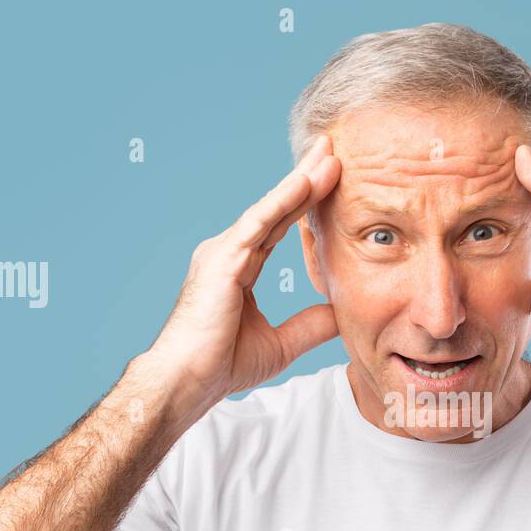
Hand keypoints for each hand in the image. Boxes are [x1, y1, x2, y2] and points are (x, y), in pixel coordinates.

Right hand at [146, 135, 341, 409]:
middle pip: (275, 209)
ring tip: (328, 156)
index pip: (278, 227)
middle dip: (304, 178)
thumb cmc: (222, 365)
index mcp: (238, 269)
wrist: (189, 382)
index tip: (330, 178)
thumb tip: (342, 312)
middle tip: (332, 149)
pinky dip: (284, 200)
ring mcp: (222, 253)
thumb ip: (310, 324)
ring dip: (300, 181)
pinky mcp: (223, 260)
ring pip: (269, 209)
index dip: (304, 203)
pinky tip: (307, 181)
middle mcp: (228, 253)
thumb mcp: (282, 343)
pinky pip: (259, 223)